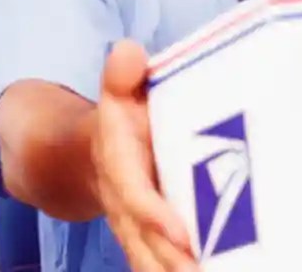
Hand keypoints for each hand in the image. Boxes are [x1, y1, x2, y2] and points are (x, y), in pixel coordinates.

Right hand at [92, 40, 198, 271]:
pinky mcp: (152, 241)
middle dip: (176, 262)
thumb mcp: (121, 90)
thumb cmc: (124, 119)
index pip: (136, 197)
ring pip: (154, 262)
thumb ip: (122, 74)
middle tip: (206, 271)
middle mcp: (126, 205)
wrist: (94, 155)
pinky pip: (163, 266)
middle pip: (148, 243)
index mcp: (120, 167)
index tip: (183, 236)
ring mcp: (138, 228)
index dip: (156, 217)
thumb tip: (128, 52)